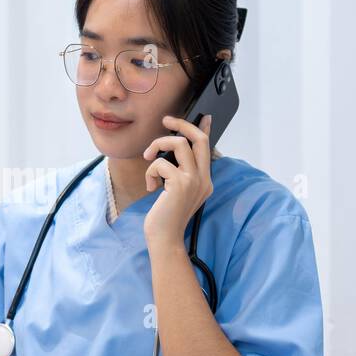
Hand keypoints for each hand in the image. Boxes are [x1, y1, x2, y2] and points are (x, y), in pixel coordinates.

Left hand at [142, 114, 213, 247]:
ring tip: (148, 158)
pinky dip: (150, 171)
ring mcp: (194, 181)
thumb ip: (178, 172)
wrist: (164, 239)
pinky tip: (151, 187)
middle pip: (198, 139)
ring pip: (179, 144)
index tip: (203, 116)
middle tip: (166, 121)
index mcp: (204, 180)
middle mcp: (203, 179)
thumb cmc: (165, 217)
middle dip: (181, 125)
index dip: (205, 129)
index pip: (207, 148)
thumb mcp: (175, 191)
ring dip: (158, 145)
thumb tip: (171, 152)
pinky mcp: (180, 184)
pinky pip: (160, 163)